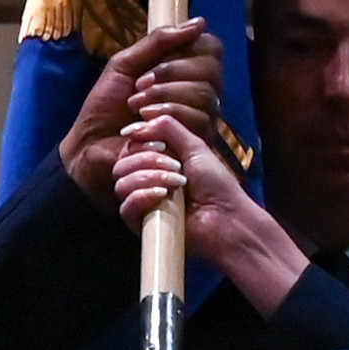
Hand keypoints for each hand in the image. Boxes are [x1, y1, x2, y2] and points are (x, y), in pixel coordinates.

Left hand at [58, 20, 223, 203]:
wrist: (90, 145)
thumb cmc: (106, 107)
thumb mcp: (125, 64)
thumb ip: (159, 42)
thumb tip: (199, 22)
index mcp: (186, 71)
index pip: (211, 49)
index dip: (187, 49)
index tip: (153, 63)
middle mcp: (200, 94)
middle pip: (210, 71)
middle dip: (170, 74)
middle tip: (139, 86)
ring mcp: (201, 120)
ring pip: (204, 95)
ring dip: (164, 96)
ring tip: (136, 107)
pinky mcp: (196, 145)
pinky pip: (198, 120)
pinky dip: (166, 116)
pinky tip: (144, 125)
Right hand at [112, 114, 307, 313]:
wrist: (227, 216)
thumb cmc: (216, 185)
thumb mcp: (194, 146)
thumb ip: (167, 128)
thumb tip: (134, 125)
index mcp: (155, 163)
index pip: (129, 147)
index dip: (141, 142)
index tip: (163, 146)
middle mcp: (145, 182)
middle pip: (121, 164)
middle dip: (147, 159)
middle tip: (176, 166)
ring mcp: (142, 204)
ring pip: (121, 183)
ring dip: (149, 177)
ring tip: (177, 182)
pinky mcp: (141, 225)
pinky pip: (125, 206)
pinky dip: (143, 196)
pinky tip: (163, 195)